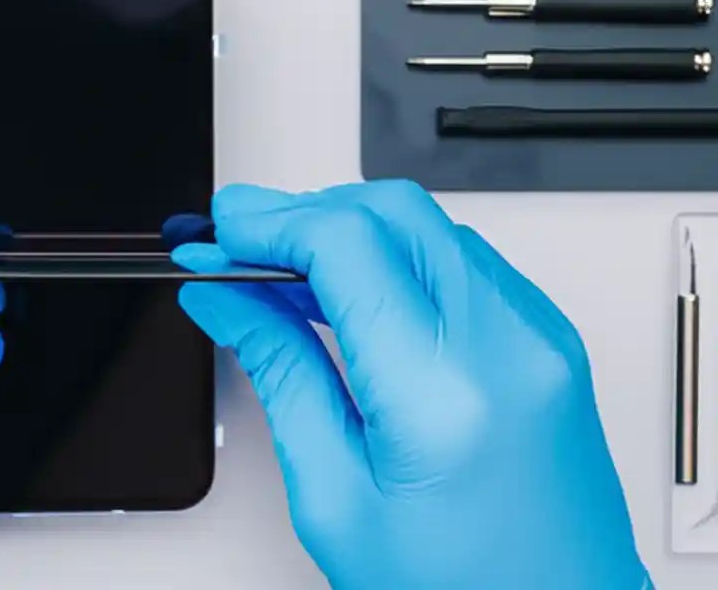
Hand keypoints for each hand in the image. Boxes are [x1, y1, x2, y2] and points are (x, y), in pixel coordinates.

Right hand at [173, 181, 650, 589]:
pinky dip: (392, 255)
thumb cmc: (460, 589)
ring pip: (426, 224)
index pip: (346, 243)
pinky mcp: (546, 340)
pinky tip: (345, 291)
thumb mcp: (335, 496)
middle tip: (236, 244)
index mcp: (445, 393)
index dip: (267, 223)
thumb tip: (226, 301)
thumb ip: (279, 375)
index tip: (217, 234)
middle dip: (300, 212)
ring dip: (344, 230)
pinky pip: (459, 259)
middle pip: (390, 211)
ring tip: (279, 274)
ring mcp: (538, 337)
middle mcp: (508, 347)